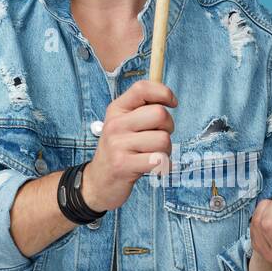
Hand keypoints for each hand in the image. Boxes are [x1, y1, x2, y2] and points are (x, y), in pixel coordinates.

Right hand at [81, 80, 176, 212]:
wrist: (99, 181)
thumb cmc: (120, 150)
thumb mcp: (124, 124)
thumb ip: (143, 108)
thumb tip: (168, 97)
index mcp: (116, 109)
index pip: (142, 88)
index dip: (164, 92)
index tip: (172, 103)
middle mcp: (115, 124)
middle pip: (159, 114)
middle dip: (169, 127)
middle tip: (159, 136)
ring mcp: (118, 145)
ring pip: (163, 139)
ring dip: (166, 149)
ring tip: (153, 154)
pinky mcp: (124, 165)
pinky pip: (160, 159)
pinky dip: (164, 164)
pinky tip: (153, 166)